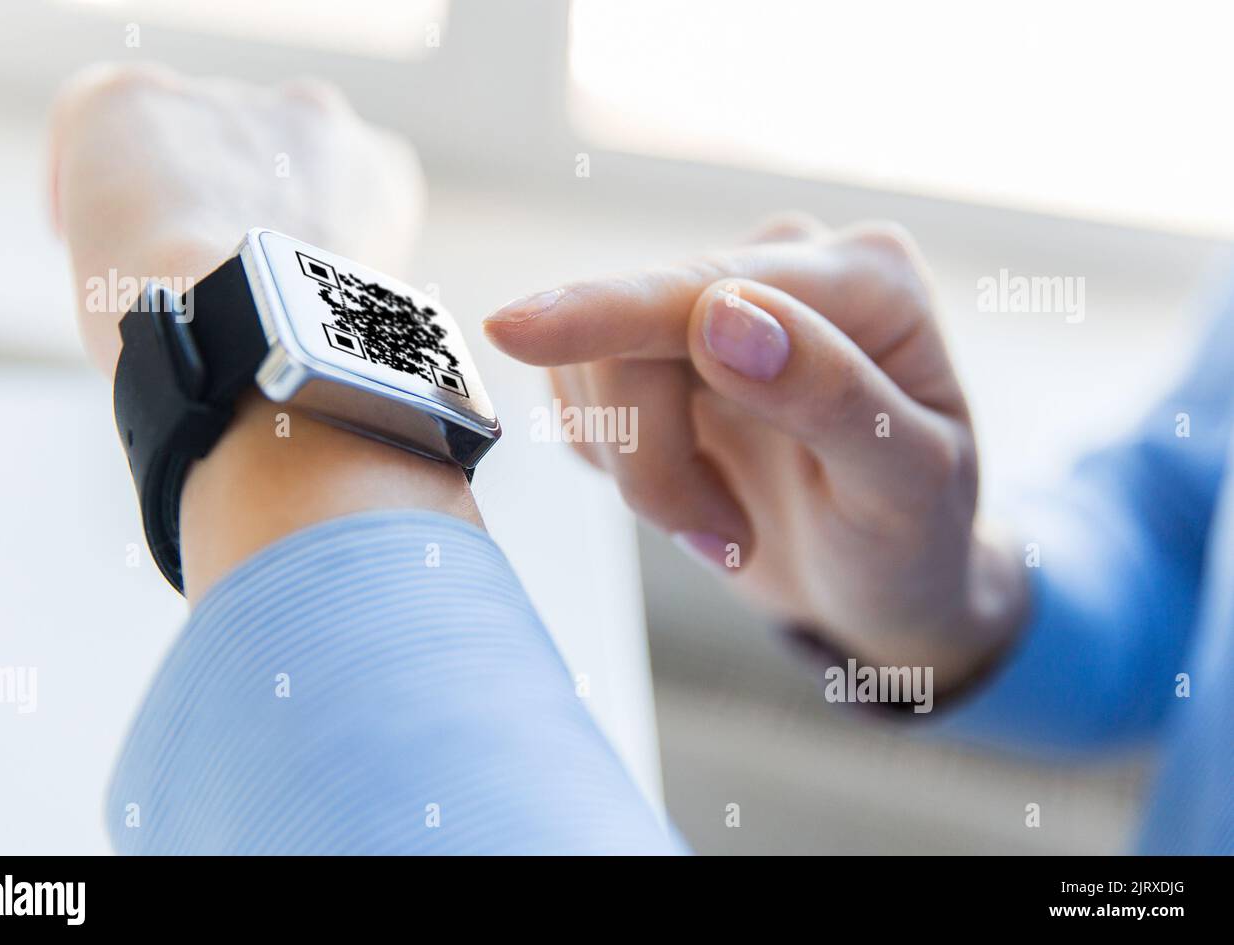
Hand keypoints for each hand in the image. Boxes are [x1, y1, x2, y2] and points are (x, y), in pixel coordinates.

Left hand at [48, 64, 476, 599]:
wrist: (260, 353)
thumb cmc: (323, 381)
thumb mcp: (370, 341)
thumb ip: (344, 312)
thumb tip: (319, 364)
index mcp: (382, 174)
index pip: (339, 186)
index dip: (298, 237)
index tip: (273, 284)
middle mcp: (314, 118)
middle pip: (259, 156)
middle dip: (234, 208)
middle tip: (211, 284)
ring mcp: (227, 108)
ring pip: (185, 147)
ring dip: (169, 201)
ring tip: (148, 279)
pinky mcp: (138, 103)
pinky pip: (96, 133)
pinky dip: (87, 196)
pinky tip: (92, 253)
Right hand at [483, 216, 1026, 688]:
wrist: (877, 581)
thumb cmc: (913, 541)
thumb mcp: (908, 485)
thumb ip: (830, 394)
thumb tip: (723, 315)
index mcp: (864, 278)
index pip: (710, 282)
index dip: (611, 310)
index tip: (512, 331)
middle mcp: (783, 268)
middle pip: (635, 331)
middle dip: (652, 457)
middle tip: (721, 539)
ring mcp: (715, 306)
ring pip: (593, 367)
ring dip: (640, 471)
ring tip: (722, 526)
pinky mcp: (663, 354)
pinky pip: (583, 394)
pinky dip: (618, 463)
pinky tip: (689, 492)